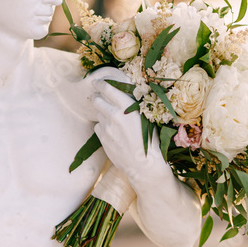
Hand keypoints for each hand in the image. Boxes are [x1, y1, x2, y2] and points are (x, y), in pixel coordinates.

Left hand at [90, 68, 168, 186]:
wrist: (144, 165)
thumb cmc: (151, 140)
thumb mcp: (147, 117)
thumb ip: (135, 105)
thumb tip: (127, 92)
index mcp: (128, 108)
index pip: (109, 89)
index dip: (101, 83)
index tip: (97, 81)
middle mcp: (115, 116)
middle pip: (97, 100)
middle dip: (97, 96)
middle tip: (98, 96)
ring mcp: (107, 128)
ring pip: (98, 114)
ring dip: (102, 112)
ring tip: (111, 117)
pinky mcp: (103, 139)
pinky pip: (98, 127)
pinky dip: (102, 126)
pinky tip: (112, 130)